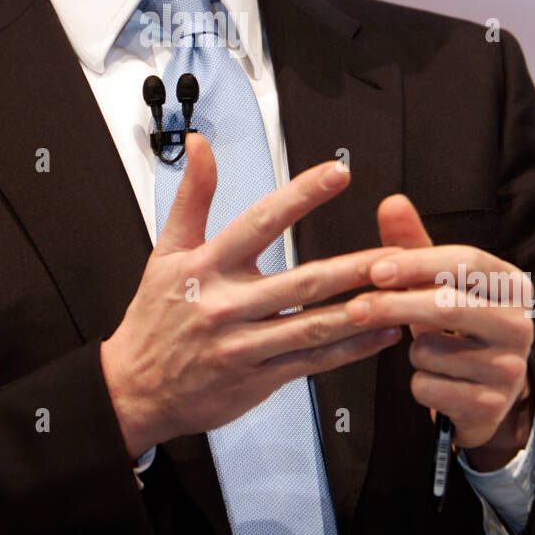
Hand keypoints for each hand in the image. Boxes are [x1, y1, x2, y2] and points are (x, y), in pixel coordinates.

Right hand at [100, 134, 405, 460]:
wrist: (135, 389)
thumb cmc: (154, 317)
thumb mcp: (165, 251)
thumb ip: (192, 196)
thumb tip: (200, 145)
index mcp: (206, 266)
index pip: (260, 222)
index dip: (300, 196)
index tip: (337, 173)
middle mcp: (227, 304)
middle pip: (300, 280)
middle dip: (353, 265)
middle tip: (394, 251)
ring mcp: (245, 345)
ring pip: (312, 325)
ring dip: (360, 310)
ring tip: (398, 293)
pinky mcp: (258, 379)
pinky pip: (311, 362)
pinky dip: (350, 349)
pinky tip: (380, 335)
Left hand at [343, 194, 534, 462]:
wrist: (487, 395)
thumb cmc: (458, 328)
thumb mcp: (440, 286)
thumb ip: (415, 245)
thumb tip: (391, 202)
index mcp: (513, 285)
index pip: (466, 261)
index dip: (417, 263)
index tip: (376, 269)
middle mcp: (521, 324)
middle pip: (449, 305)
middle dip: (395, 306)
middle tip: (356, 308)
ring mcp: (509, 367)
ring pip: (432, 350)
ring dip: (412, 351)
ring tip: (430, 351)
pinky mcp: (490, 404)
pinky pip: (429, 386)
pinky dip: (418, 382)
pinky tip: (438, 381)